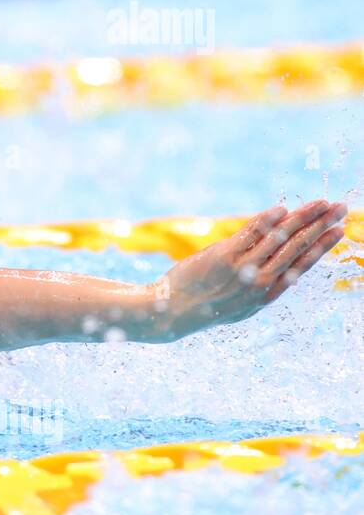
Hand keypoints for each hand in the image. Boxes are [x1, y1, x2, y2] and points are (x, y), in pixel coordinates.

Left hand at [154, 200, 347, 338]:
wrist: (173, 311)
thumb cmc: (207, 306)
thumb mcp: (240, 305)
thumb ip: (260, 286)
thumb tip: (278, 270)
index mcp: (268, 294)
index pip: (303, 265)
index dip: (323, 246)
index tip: (340, 230)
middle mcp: (261, 281)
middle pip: (298, 248)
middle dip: (321, 226)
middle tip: (340, 209)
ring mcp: (244, 268)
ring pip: (280, 238)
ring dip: (302, 218)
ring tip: (320, 203)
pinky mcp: (224, 256)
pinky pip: (251, 233)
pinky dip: (267, 220)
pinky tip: (282, 209)